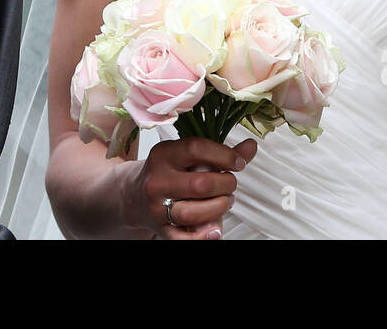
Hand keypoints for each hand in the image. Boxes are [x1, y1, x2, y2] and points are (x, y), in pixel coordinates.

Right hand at [125, 137, 257, 239]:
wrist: (136, 196)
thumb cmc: (169, 173)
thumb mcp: (187, 157)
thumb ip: (220, 153)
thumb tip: (250, 147)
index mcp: (163, 155)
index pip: (197, 149)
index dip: (224, 155)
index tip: (238, 162)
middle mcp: (158, 181)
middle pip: (201, 184)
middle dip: (226, 185)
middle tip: (229, 185)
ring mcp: (158, 207)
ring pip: (195, 213)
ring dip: (219, 208)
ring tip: (225, 202)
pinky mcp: (161, 229)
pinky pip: (184, 239)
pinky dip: (204, 237)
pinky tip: (215, 229)